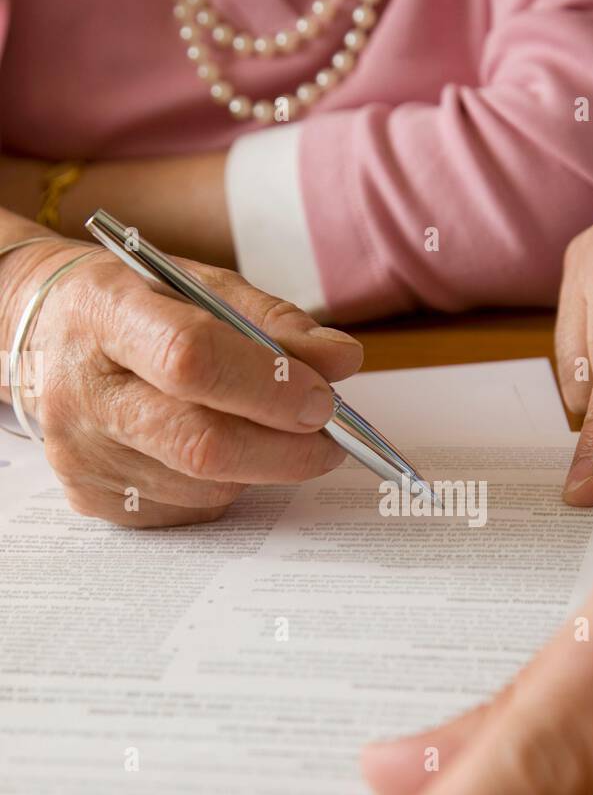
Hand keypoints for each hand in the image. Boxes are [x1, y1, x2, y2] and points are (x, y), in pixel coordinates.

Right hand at [2, 237, 362, 525]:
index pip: (191, 359)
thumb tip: (341, 361)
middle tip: (328, 439)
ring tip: (262, 431)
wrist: (48, 334)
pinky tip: (216, 449)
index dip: (269, 385)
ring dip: (258, 467)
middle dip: (285, 449)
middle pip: (201, 443)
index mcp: (105, 312)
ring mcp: (81, 453)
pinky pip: (188, 510)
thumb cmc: (137, 305)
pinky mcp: (91, 498)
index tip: (322, 397)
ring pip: (205, 486)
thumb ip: (274, 322)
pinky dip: (224, 486)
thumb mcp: (200, 285)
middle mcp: (81, 389)